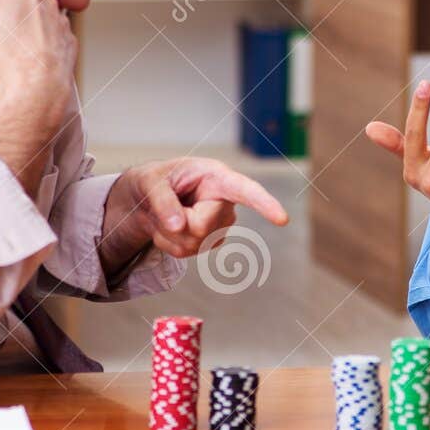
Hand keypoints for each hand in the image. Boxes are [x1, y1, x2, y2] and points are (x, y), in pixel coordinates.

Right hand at [0, 0, 74, 110]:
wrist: (37, 88)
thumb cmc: (5, 56)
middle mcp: (46, 2)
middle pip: (8, 13)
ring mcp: (60, 24)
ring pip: (26, 28)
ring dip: (8, 42)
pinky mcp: (68, 45)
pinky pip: (43, 44)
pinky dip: (31, 52)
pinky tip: (19, 66)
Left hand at [103, 157, 289, 263]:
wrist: (147, 200)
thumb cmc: (153, 181)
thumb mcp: (149, 182)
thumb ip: (162, 201)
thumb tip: (179, 226)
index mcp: (217, 177)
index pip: (245, 190)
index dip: (265, 204)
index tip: (282, 219)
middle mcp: (225, 202)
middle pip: (202, 226)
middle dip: (176, 221)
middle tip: (164, 204)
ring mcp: (220, 225)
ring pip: (193, 243)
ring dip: (169, 232)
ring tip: (167, 214)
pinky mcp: (210, 242)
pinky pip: (185, 252)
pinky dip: (168, 243)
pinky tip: (170, 227)